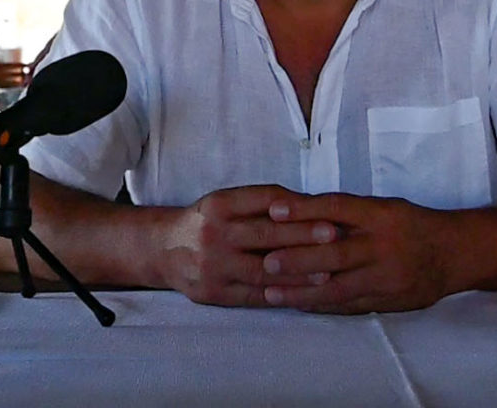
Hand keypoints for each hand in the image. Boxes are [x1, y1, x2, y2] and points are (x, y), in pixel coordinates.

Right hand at [157, 185, 338, 306]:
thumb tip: (310, 205)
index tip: (324, 212)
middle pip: (264, 235)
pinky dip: (280, 295)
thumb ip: (262, 203)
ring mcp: (213, 266)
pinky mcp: (214, 293)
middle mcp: (213, 234)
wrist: (163, 250)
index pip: (261, 201)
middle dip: (302, 236)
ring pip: (262, 271)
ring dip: (297, 272)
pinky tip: (303, 295)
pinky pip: (253, 296)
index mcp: (219, 205)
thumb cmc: (207, 221)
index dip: (294, 207)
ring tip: (327, 272)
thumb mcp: (225, 202)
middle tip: (334, 236)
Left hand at [261, 193, 452, 313]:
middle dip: (298, 259)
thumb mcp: (385, 208)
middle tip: (265, 262)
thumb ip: (349, 214)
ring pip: (339, 287)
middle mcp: (382, 245)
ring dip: (302, 292)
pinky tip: (299, 305)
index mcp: (380, 215)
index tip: (274, 210)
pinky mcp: (388, 300)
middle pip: (335, 252)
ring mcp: (385, 276)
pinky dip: (322, 306)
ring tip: (271, 294)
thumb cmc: (412, 225)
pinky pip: (349, 305)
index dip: (304, 209)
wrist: (456, 253)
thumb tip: (299, 213)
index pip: (337, 208)